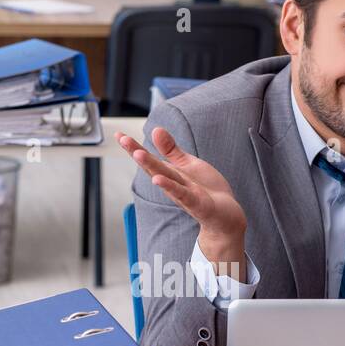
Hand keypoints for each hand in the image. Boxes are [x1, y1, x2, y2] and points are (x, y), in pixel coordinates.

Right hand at [117, 128, 247, 277]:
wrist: (225, 216)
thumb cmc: (205, 189)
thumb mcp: (187, 165)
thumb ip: (170, 149)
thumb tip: (155, 129)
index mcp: (170, 173)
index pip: (149, 159)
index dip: (134, 147)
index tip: (118, 134)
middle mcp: (172, 184)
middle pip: (153, 167)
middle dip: (137, 153)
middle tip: (123, 139)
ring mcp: (184, 194)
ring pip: (165, 179)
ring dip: (151, 167)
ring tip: (138, 154)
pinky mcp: (197, 204)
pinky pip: (183, 194)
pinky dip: (171, 187)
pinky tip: (159, 179)